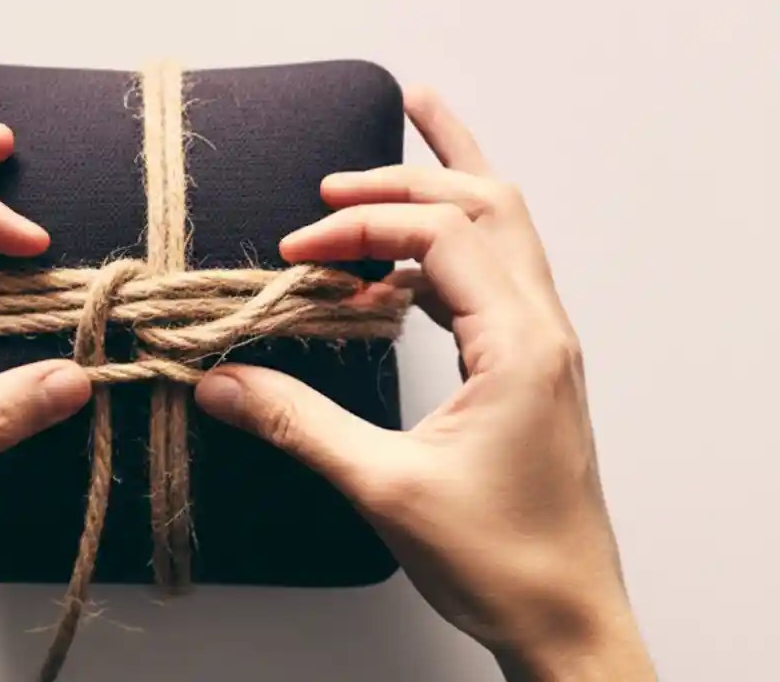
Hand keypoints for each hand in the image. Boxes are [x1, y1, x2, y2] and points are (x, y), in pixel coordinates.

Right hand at [194, 89, 654, 679]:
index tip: (298, 252)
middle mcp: (542, 332)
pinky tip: (396, 275)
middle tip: (338, 175)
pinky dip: (442, 259)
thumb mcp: (383, 487)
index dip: (360, 228)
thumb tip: (221, 382)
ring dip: (444, 197)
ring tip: (391, 167)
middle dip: (412, 177)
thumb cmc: (499, 560)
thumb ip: (298, 424)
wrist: (566, 621)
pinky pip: (491, 283)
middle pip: (489, 207)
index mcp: (520, 344)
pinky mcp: (529, 373)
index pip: (440, 237)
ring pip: (503, 234)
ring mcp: (542, 350)